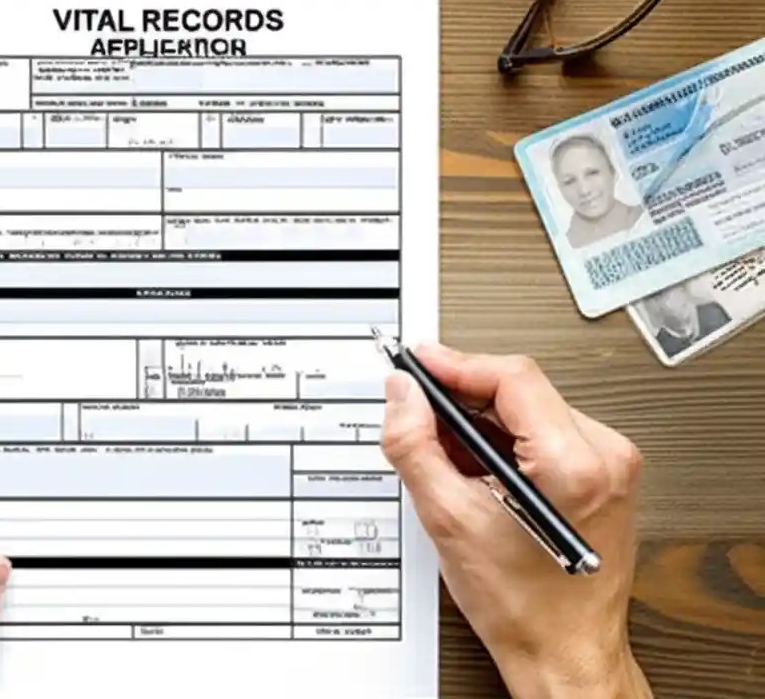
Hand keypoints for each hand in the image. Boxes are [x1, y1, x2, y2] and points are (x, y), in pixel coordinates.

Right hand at [381, 344, 650, 698]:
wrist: (563, 652)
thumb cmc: (524, 606)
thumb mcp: (449, 520)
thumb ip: (415, 446)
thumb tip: (403, 397)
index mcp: (575, 464)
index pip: (512, 377)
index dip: (457, 364)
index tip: (421, 363)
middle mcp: (605, 456)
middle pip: (522, 390)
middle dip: (463, 396)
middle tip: (418, 409)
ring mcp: (611, 466)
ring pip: (532, 410)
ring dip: (482, 422)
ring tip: (446, 452)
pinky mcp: (606, 476)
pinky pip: (547, 434)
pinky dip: (505, 442)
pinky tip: (477, 468)